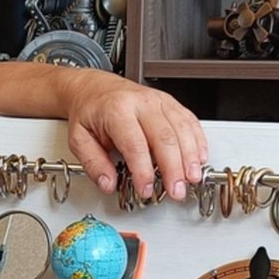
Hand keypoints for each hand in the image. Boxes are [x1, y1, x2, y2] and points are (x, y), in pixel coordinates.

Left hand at [64, 73, 207, 201]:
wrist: (96, 88)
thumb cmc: (90, 111)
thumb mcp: (79, 138)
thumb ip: (93, 164)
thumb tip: (108, 184)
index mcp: (116, 110)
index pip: (134, 144)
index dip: (143, 170)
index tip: (145, 189)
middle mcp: (141, 103)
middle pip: (164, 137)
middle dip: (174, 168)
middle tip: (177, 190)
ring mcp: (159, 101)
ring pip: (181, 128)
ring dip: (190, 157)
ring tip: (192, 179)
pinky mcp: (171, 103)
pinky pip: (190, 120)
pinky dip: (198, 141)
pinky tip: (199, 158)